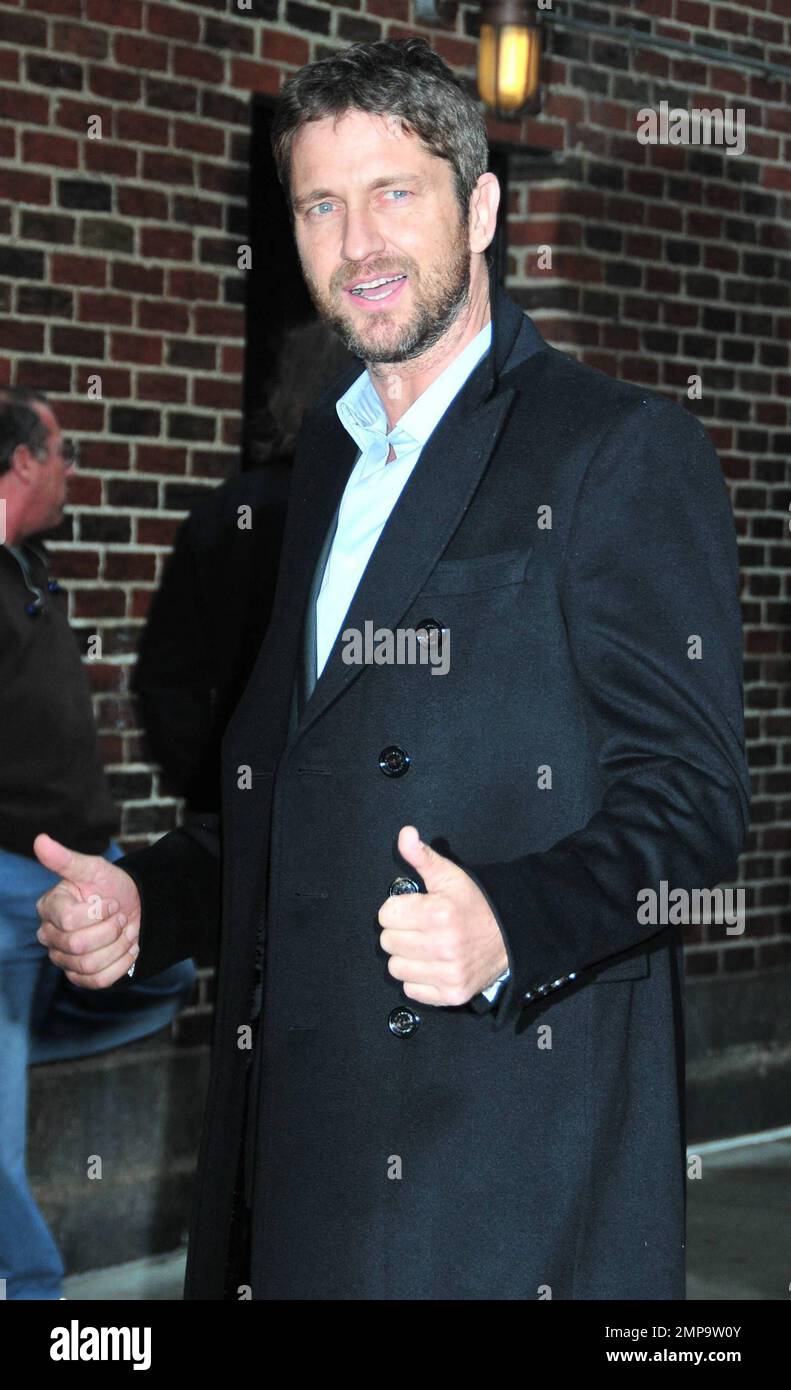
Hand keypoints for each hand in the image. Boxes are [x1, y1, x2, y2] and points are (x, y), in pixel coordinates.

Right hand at [33, 833, 140, 988]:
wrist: (134, 906)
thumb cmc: (110, 886)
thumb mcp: (93, 868)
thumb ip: (66, 859)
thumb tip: (40, 840)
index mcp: (48, 908)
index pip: (69, 921)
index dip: (98, 912)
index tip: (111, 901)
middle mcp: (49, 935)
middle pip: (79, 945)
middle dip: (110, 929)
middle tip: (120, 915)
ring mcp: (63, 958)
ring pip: (90, 965)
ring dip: (118, 946)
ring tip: (126, 930)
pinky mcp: (79, 976)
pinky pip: (99, 981)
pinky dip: (121, 964)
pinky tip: (128, 947)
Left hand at [378, 825, 508, 1006]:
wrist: (510, 936)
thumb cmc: (475, 904)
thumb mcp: (450, 875)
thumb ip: (422, 856)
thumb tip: (405, 834)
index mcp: (437, 913)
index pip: (386, 915)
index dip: (398, 909)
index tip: (413, 909)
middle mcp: (442, 946)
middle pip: (387, 942)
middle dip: (400, 933)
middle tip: (419, 928)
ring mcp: (447, 973)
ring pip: (395, 968)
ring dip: (406, 958)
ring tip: (425, 947)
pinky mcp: (452, 994)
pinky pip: (411, 990)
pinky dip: (419, 979)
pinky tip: (433, 965)